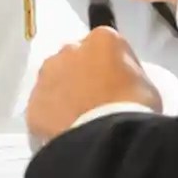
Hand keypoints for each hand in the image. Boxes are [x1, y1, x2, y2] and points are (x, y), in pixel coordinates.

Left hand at [26, 27, 161, 141]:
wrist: (104, 138)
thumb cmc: (134, 108)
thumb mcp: (145, 84)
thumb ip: (126, 73)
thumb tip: (117, 79)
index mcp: (101, 39)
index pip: (104, 45)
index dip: (110, 64)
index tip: (116, 82)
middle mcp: (68, 49)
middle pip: (74, 58)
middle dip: (82, 74)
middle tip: (95, 100)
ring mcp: (46, 75)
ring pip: (54, 80)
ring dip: (63, 93)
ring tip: (78, 118)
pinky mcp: (33, 102)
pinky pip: (42, 106)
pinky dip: (51, 116)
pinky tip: (64, 132)